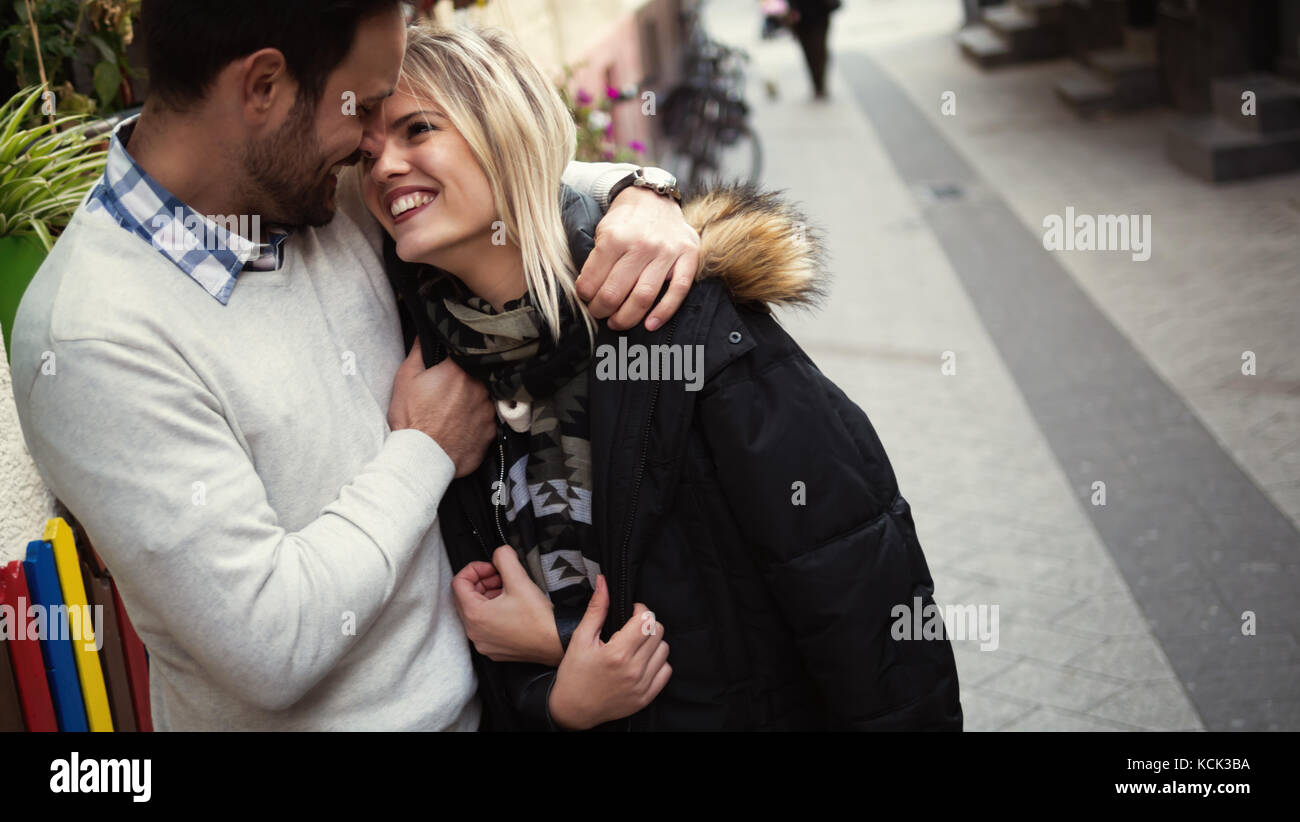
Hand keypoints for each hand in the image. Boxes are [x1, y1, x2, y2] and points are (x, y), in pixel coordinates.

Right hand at [388, 339, 494, 476]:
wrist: (421, 457)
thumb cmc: (411, 418)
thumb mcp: (406, 378)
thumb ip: (420, 351)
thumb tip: (427, 336)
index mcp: (460, 370)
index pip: (464, 354)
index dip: (456, 359)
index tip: (448, 365)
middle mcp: (480, 387)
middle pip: (476, 376)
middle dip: (464, 380)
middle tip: (448, 391)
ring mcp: (488, 410)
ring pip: (483, 397)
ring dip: (472, 400)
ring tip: (453, 411)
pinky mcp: (491, 431)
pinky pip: (485, 419)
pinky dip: (475, 421)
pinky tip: (461, 426)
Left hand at [451, 546, 563, 665]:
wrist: (557, 642)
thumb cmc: (539, 618)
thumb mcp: (519, 579)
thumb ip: (504, 558)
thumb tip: (499, 553)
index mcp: (474, 615)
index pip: (458, 583)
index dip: (475, 569)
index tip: (492, 568)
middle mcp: (474, 633)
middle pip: (465, 598)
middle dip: (482, 582)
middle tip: (502, 578)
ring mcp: (483, 644)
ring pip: (475, 612)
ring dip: (488, 597)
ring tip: (509, 591)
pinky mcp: (494, 650)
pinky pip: (485, 627)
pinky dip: (493, 613)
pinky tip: (512, 608)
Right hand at [547, 575, 671, 729]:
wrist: (573, 709)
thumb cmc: (574, 674)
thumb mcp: (581, 638)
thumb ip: (596, 609)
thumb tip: (604, 582)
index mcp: (617, 653)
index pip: (647, 620)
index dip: (640, 610)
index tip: (630, 613)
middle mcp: (633, 670)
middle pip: (658, 632)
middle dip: (647, 624)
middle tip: (631, 629)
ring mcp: (642, 685)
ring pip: (664, 650)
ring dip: (653, 643)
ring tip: (635, 646)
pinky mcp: (646, 697)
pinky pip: (666, 671)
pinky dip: (657, 663)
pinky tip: (641, 661)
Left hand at [575, 186, 699, 331]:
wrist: (655, 198)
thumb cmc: (626, 220)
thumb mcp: (603, 231)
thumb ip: (596, 260)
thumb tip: (589, 292)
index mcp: (615, 237)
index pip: (593, 280)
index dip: (585, 295)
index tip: (586, 299)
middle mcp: (642, 244)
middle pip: (615, 292)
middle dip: (601, 310)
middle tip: (599, 314)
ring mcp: (667, 251)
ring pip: (644, 296)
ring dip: (627, 317)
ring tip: (617, 323)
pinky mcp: (688, 256)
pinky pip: (678, 290)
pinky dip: (664, 312)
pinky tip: (650, 325)